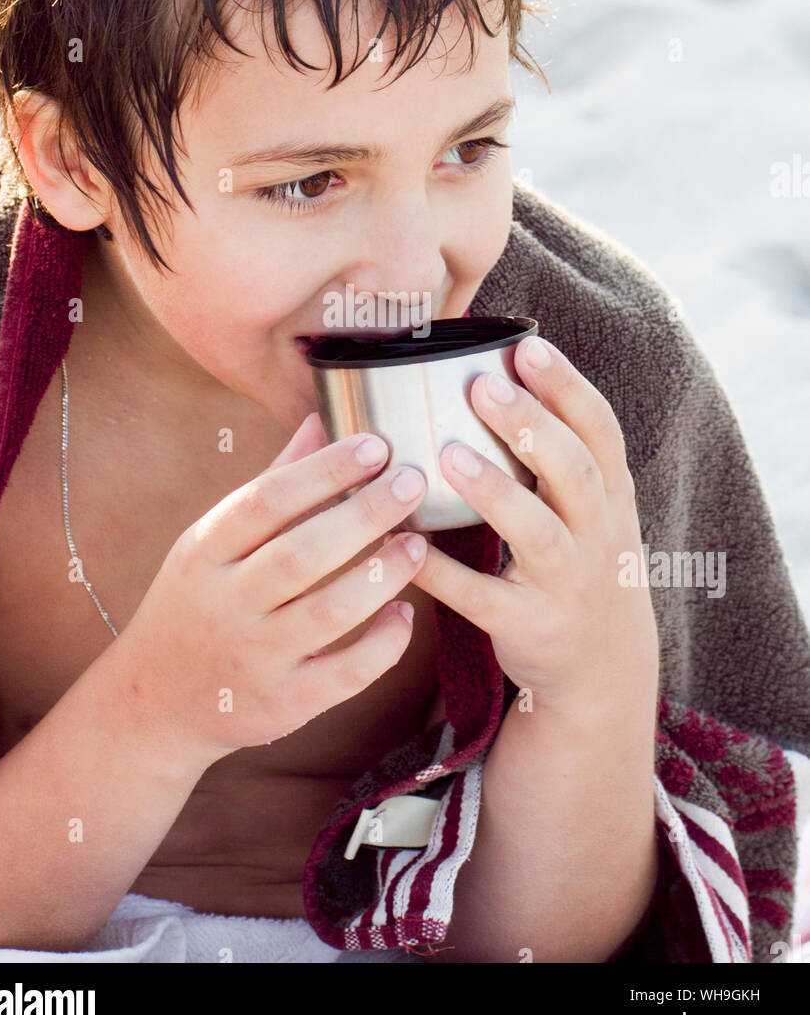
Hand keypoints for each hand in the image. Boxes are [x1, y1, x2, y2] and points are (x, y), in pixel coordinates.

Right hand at [116, 413, 428, 768]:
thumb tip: (320, 421)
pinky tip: (405, 614)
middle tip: (411, 483)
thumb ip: (272, 484)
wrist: (154, 702)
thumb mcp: (213, 541)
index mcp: (204, 552)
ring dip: (381, 575)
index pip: (265, 502)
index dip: (323, 471)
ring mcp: (252, 658)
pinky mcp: (281, 706)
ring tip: (418, 543)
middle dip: (363, 515)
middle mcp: (224, 604)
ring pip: (327, 614)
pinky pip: (343, 675)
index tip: (375, 445)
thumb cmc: (196, 603)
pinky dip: (381, 645)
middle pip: (300, 554)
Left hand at [411, 336, 659, 717]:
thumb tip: (500, 368)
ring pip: (537, 533)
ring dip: (495, 492)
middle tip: (481, 386)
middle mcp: (598, 535)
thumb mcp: (593, 507)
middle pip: (573, 472)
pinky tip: (404, 542)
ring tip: (448, 454)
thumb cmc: (582, 561)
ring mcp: (567, 583)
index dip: (568, 387)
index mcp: (610, 494)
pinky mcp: (528, 626)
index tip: (529, 347)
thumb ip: (558, 452)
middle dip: (530, 426)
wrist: (604, 667)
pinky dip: (442, 572)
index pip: (600, 430)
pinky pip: (482, 597)